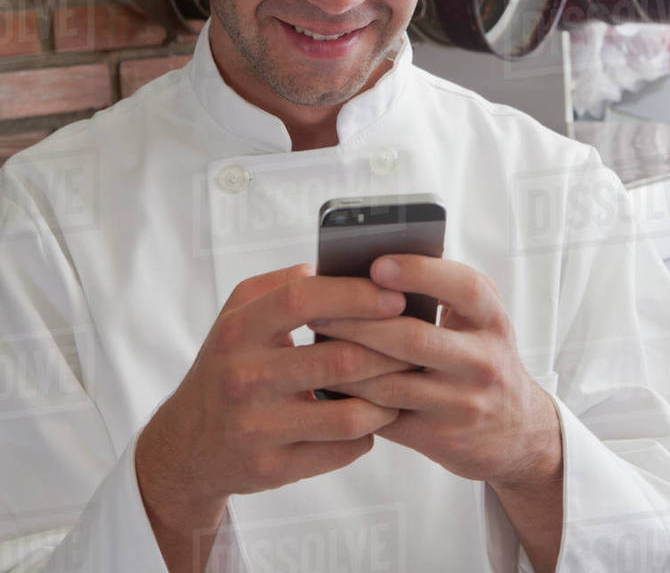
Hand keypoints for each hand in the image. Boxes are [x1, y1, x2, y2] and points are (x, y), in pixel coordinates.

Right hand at [135, 263, 408, 570]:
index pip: (303, 300)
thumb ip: (280, 284)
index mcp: (239, 330)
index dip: (354, 295)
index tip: (393, 296)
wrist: (186, 444)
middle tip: (415, 342)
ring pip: (348, 414)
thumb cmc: (226, 366)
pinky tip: (372, 420)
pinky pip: (340, 452)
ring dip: (387, 399)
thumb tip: (332, 268)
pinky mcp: (270, 469)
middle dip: (388, 351)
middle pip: (338, 360)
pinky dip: (367, 435)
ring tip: (401, 383)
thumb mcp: (236, 315)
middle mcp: (244, 378)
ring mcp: (256, 427)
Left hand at [311, 255, 560, 490]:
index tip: (375, 264)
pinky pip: (386, 416)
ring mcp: (464, 403)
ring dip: (346, 363)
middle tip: (317, 309)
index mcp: (492, 317)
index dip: (419, 272)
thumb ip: (439, 292)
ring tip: (314, 344)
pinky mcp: (442, 438)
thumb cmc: (480, 354)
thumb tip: (368, 269)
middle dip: (359, 322)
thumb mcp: (477, 318)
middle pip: (413, 338)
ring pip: (391, 382)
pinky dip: (353, 397)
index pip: (462, 287)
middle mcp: (484, 360)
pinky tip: (329, 382)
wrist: (516, 430)